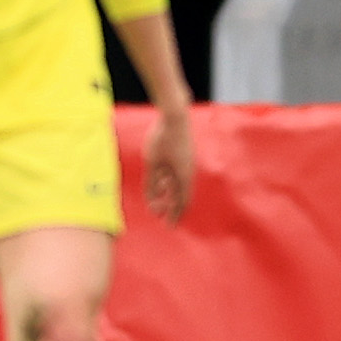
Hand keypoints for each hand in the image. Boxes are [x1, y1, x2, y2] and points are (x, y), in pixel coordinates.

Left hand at [144, 106, 195, 224]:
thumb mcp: (152, 163)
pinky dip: (170, 181)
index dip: (176, 215)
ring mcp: (187, 162)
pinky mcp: (184, 153)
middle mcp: (188, 171)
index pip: (182, 201)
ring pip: (179, 183)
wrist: (175, 115)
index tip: (170, 226)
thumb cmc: (162, 138)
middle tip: (162, 215)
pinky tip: (161, 180)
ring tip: (158, 199)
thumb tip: (152, 201)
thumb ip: (152, 183)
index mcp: (183, 176)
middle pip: (181, 194)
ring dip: (169, 193)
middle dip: (171, 206)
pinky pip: (178, 173)